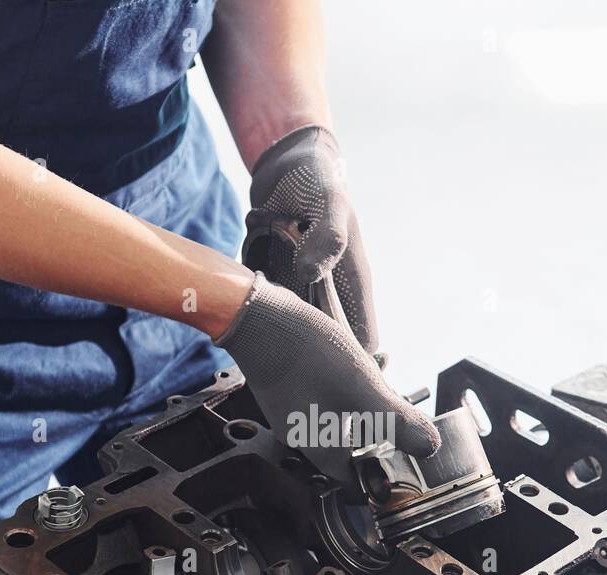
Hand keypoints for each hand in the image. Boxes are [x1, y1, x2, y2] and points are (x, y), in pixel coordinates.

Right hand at [217, 273, 438, 484]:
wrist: (261, 316)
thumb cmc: (306, 355)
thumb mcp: (365, 390)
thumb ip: (398, 422)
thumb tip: (430, 447)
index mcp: (321, 450)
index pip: (358, 480)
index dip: (385, 472)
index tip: (406, 456)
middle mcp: (305, 438)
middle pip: (354, 449)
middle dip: (382, 428)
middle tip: (399, 410)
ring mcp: (297, 413)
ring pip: (345, 419)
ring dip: (369, 402)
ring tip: (384, 377)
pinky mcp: (294, 390)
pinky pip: (331, 398)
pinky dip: (351, 385)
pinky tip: (362, 361)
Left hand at [243, 125, 378, 353]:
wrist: (284, 164)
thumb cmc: (316, 180)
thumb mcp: (330, 202)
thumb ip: (329, 236)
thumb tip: (313, 274)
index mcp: (353, 281)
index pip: (364, 337)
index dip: (354, 364)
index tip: (332, 378)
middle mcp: (330, 292)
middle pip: (327, 344)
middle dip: (310, 359)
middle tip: (284, 365)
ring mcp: (303, 291)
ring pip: (296, 332)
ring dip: (279, 338)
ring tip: (259, 345)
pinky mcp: (277, 284)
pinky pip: (268, 311)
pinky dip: (257, 316)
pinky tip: (243, 319)